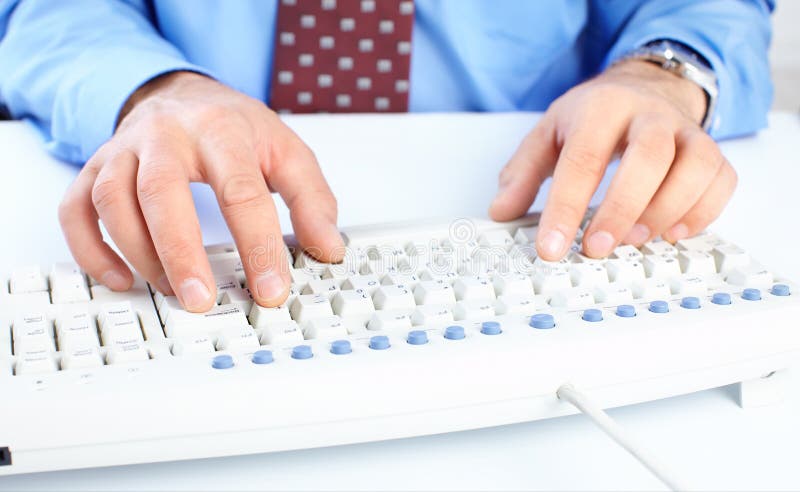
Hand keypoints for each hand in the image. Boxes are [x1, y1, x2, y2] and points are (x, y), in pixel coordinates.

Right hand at [59, 72, 343, 310]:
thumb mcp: (286, 151)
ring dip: (139, 253)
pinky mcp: (94, 168)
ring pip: (113, 201)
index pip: (241, 192)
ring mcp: (123, 151)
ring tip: (172, 290)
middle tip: (201, 300)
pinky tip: (122, 279)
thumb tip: (328, 248)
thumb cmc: (233, 126)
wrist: (180, 93)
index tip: (271, 289)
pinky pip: (76, 210)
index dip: (257, 245)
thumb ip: (312, 199)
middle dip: (181, 252)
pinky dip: (91, 251)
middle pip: (162, 192)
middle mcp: (165, 136)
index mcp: (221, 131)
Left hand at [489, 60, 735, 259]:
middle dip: (622, 209)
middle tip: (595, 249)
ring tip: (634, 241)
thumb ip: (522, 173)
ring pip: (696, 167)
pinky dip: (703, 213)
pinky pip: (722, 181)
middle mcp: (649, 116)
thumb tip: (501, 212)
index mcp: (601, 108)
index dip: (565, 208)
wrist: (646, 85)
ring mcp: (687, 132)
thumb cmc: (595, 116)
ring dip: (666, 211)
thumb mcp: (549, 133)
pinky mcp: (712, 151)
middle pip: (649, 157)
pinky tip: (672, 233)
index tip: (550, 247)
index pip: (583, 159)